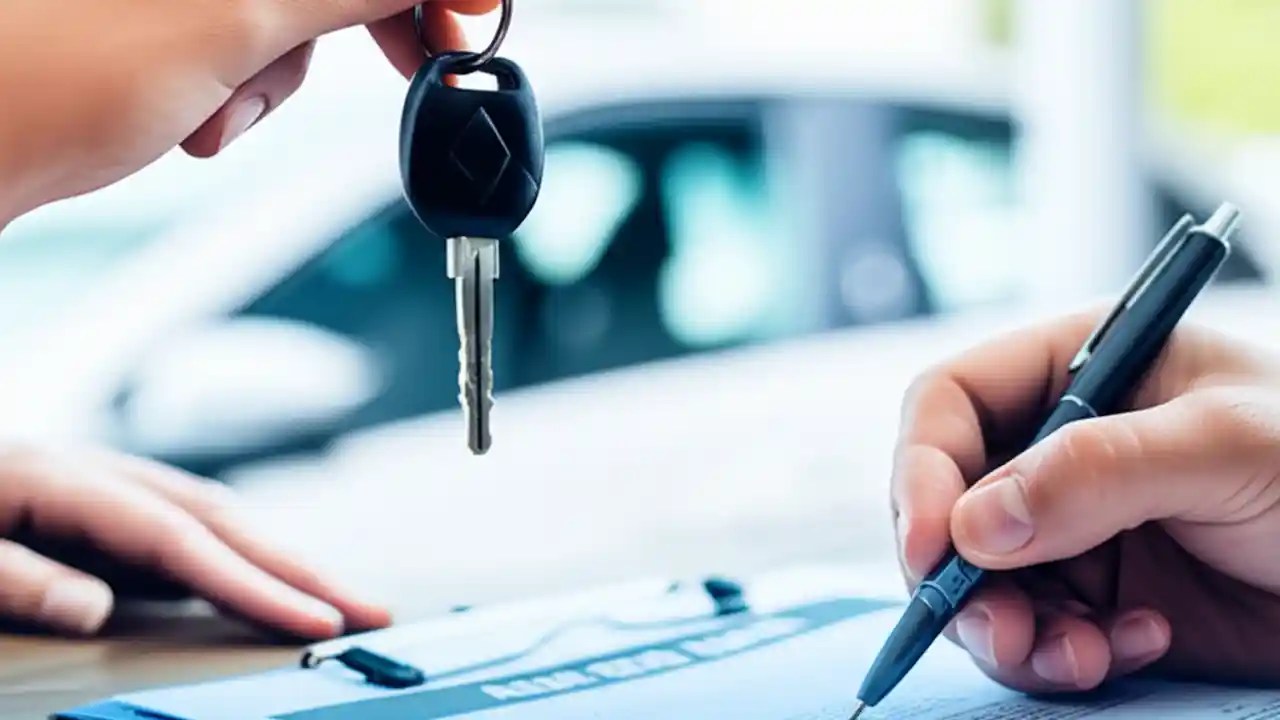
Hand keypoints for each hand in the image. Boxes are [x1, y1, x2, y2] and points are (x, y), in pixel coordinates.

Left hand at [0, 0, 497, 225]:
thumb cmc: (44, 76)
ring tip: (224, 107)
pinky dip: (238, 83)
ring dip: (280, 67)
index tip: (466, 20)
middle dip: (361, 17)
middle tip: (416, 65)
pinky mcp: (153, 13)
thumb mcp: (236, 17)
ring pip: (287, 2)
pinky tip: (196, 116)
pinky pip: (239, 31)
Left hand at [0, 444, 388, 638]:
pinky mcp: (96, 510)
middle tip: (371, 607)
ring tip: (337, 597)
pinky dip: (239, 559)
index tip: (313, 620)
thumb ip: (12, 577)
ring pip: (215, 519)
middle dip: (302, 567)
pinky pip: (188, 533)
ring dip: (282, 559)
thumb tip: (99, 605)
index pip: (178, 539)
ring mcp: (99, 489)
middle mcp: (94, 477)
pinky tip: (258, 584)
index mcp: (58, 481)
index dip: (251, 582)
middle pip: (221, 519)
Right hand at [892, 312, 1279, 692]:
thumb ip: (1097, 471)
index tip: (928, 543)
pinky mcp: (1098, 600)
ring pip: (978, 582)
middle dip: (959, 572)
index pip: (951, 402)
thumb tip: (972, 526)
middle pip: (946, 502)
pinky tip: (1131, 647)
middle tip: (997, 627)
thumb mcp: (1225, 445)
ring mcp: (1074, 529)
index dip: (921, 467)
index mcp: (1080, 370)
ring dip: (1007, 629)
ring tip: (1072, 656)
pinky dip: (1063, 656)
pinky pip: (1035, 634)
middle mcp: (1059, 448)